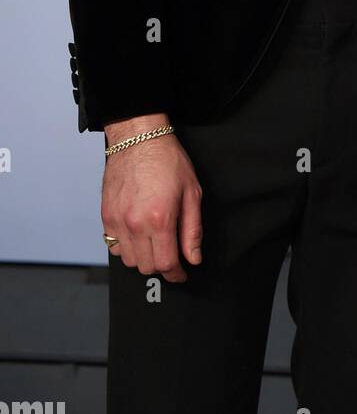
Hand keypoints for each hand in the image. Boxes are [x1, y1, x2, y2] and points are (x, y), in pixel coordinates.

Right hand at [101, 114, 202, 282]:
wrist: (138, 138)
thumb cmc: (168, 160)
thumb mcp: (192, 193)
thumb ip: (192, 230)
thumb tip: (193, 258)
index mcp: (160, 219)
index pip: (166, 263)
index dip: (176, 274)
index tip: (181, 275)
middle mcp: (135, 224)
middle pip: (146, 266)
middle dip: (161, 266)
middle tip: (171, 256)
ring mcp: (117, 220)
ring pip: (129, 260)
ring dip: (143, 258)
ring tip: (154, 243)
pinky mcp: (106, 215)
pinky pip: (113, 245)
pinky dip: (126, 247)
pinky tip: (137, 235)